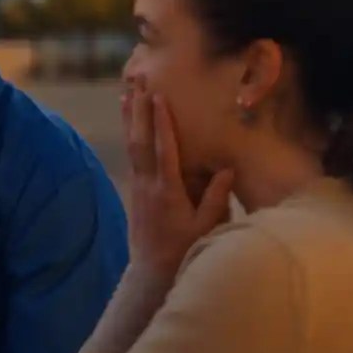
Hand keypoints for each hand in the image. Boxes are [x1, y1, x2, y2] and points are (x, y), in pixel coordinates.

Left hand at [123, 80, 233, 283]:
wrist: (151, 270)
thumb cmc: (183, 249)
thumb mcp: (206, 227)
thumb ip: (216, 198)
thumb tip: (225, 168)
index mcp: (167, 190)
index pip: (164, 149)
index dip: (162, 123)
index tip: (159, 98)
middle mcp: (148, 184)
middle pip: (140, 141)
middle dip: (140, 110)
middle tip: (137, 82)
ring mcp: (138, 186)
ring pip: (131, 146)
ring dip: (130, 118)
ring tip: (127, 92)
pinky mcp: (136, 190)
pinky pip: (132, 156)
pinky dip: (131, 136)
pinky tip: (131, 124)